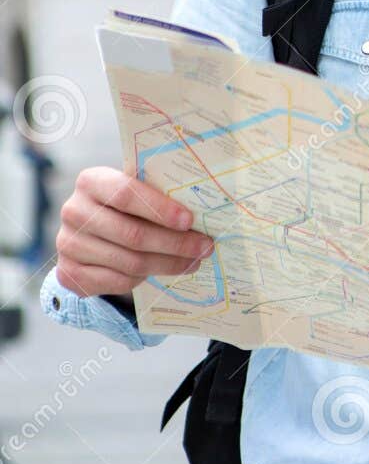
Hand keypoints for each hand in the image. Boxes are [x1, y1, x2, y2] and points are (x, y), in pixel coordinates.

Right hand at [55, 166, 212, 296]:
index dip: (160, 209)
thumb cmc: (126, 206)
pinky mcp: (69, 273)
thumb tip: (206, 210)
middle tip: (205, 247)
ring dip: (168, 264)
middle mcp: (73, 211)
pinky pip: (117, 281)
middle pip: (132, 234)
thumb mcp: (138, 191)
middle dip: (175, 243)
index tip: (190, 221)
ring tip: (193, 262)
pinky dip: (144, 279)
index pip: (126, 194)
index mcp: (91, 182)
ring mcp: (67, 244)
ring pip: (130, 261)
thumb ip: (159, 194)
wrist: (91, 233)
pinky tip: (163, 270)